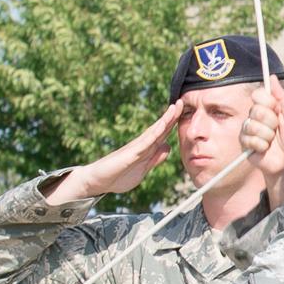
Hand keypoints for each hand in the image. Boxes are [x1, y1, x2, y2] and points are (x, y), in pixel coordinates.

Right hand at [60, 95, 195, 201]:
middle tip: (183, 102)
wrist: (98, 181)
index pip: (163, 134)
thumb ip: (155, 159)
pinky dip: (154, 134)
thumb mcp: (143, 170)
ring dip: (165, 120)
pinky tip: (162, 126)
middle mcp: (142, 145)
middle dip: (172, 116)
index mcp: (147, 149)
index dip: (174, 124)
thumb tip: (167, 146)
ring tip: (175, 107)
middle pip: (160, 128)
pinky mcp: (130, 153)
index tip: (185, 113)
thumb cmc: (119, 176)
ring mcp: (136, 148)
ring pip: (154, 131)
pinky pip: (144, 143)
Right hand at [237, 81, 283, 201]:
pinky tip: (265, 148)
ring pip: (252, 125)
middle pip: (256, 109)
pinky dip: (262, 145)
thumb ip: (281, 96)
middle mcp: (256, 115)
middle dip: (271, 121)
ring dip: (268, 135)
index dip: (268, 102)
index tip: (277, 109)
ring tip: (272, 140)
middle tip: (277, 129)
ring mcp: (248, 128)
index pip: (258, 94)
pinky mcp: (244, 142)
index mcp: (268, 106)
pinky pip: (249, 139)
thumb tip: (272, 76)